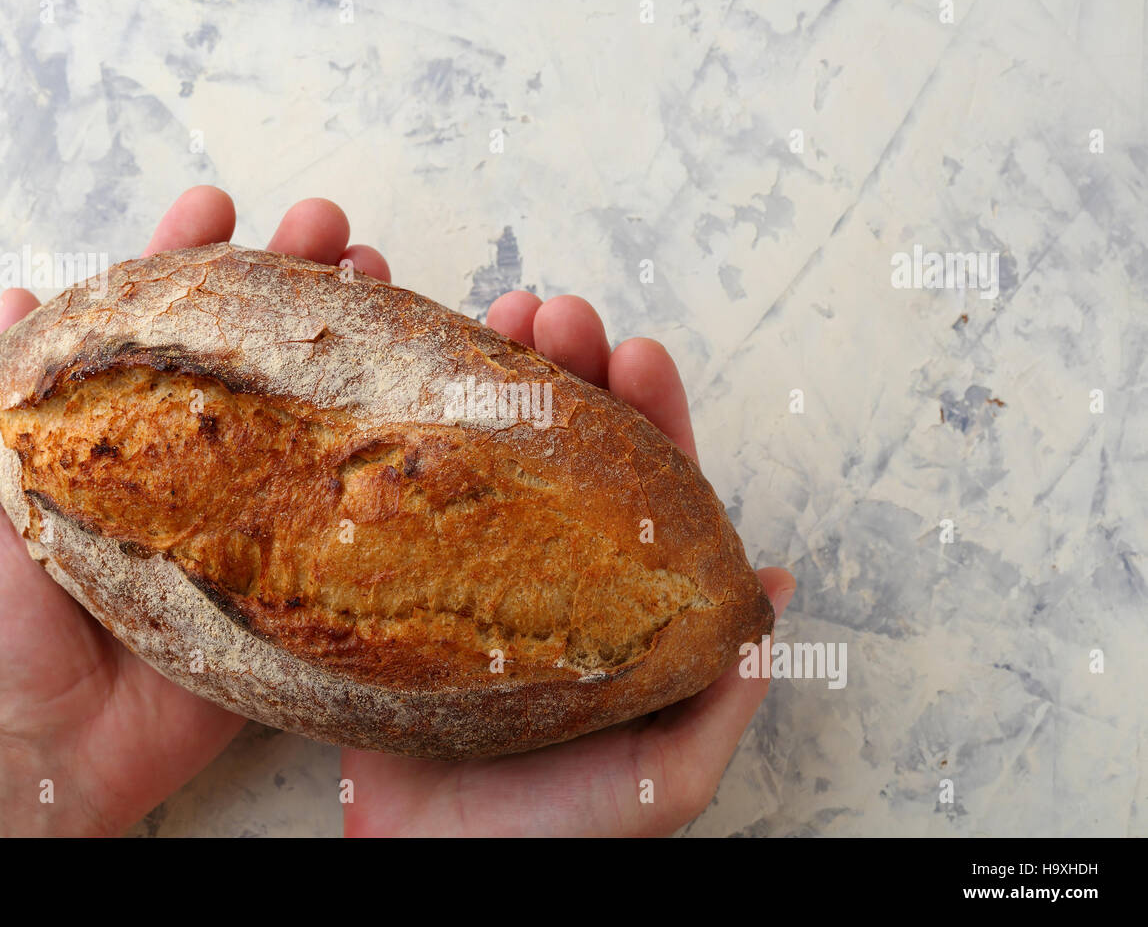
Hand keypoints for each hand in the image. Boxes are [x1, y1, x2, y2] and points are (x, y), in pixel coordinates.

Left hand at [0, 188, 389, 835]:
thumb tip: (11, 298)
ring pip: (317, 404)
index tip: (215, 207)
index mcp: (129, 433)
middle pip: (258, 348)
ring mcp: (257, 507)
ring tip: (381, 275)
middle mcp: (202, 458)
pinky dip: (387, 442)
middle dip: (294, 273)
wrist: (57, 744)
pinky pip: (349, 500)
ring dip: (354, 333)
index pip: (166, 325)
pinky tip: (417, 388)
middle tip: (328, 227)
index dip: (192, 259)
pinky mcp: (297, 567)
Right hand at [342, 259, 795, 835]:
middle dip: (572, 372)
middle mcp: (555, 576)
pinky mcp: (407, 587)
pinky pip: (418, 495)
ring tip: (499, 318)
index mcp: (623, 607)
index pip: (651, 493)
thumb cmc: (553, 841)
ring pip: (498, 453)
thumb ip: (722, 692)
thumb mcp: (664, 779)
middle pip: (572, 452)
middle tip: (557, 314)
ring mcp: (479, 573)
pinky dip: (421, 433)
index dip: (651, 417)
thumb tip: (777, 590)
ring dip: (500, 379)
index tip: (639, 354)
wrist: (429, 878)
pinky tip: (418, 382)